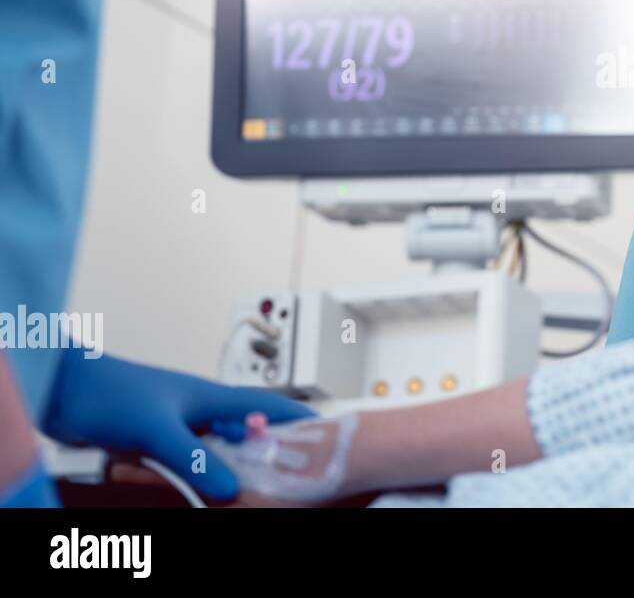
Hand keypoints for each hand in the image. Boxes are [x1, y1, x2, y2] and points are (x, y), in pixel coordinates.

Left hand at [43, 352, 313, 501]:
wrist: (63, 387)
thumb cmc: (109, 391)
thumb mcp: (157, 430)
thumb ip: (194, 459)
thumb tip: (229, 492)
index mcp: (211, 398)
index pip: (267, 406)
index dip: (298, 419)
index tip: (325, 433)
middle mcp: (201, 410)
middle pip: (246, 435)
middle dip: (266, 454)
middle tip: (283, 477)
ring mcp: (179, 423)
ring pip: (216, 451)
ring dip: (226, 469)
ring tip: (240, 491)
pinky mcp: (157, 437)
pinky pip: (186, 461)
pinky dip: (193, 475)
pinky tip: (190, 488)